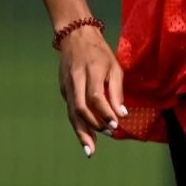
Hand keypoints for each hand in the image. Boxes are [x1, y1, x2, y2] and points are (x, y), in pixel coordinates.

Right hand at [57, 28, 125, 156]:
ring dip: (82, 132)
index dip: (105, 112)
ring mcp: (67, 85)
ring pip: (72, 113)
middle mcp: (76, 79)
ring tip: (91, 148)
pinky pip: (70, 110)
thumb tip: (122, 114)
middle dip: (93, 125)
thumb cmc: (100, 52)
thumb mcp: (114, 66)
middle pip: (80, 108)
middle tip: (108, 134)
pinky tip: (86, 135)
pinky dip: (78, 124)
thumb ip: (117, 90)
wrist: (75, 37)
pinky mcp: (63, 90)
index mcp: (91, 70)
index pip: (95, 96)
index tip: (116, 124)